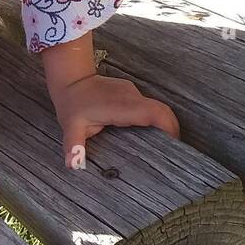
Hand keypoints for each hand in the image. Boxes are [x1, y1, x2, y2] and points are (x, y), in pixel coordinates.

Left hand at [51, 73, 180, 167]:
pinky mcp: (132, 93)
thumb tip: (72, 165)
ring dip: (164, 124)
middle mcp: (131, 97)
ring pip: (157, 108)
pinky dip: (155, 120)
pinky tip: (150, 135)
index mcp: (121, 106)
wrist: (71, 79)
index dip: (168, 127)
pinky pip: (148, 107)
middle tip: (174, 151)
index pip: (154, 113)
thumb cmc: (72, 104)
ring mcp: (133, 93)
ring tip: (164, 146)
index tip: (174, 144)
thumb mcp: (70, 126)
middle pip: (163, 110)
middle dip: (172, 129)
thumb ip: (74, 145)